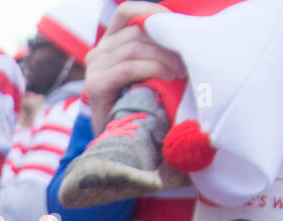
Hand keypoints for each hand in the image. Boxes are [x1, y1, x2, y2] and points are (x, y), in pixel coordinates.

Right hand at [85, 1, 186, 130]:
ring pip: (135, 47)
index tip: (178, 23)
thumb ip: (154, 51)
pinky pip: (128, 68)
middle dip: (167, 41)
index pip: (127, 12)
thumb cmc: (138, 106)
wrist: (116, 145)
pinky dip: (152, 69)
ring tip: (181, 72)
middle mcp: (98, 52)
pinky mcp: (95, 86)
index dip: (151, 11)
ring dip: (164, 57)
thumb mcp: (147, 72)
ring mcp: (94, 68)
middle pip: (137, 31)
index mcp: (110, 43)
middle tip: (188, 59)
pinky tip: (168, 79)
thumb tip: (185, 30)